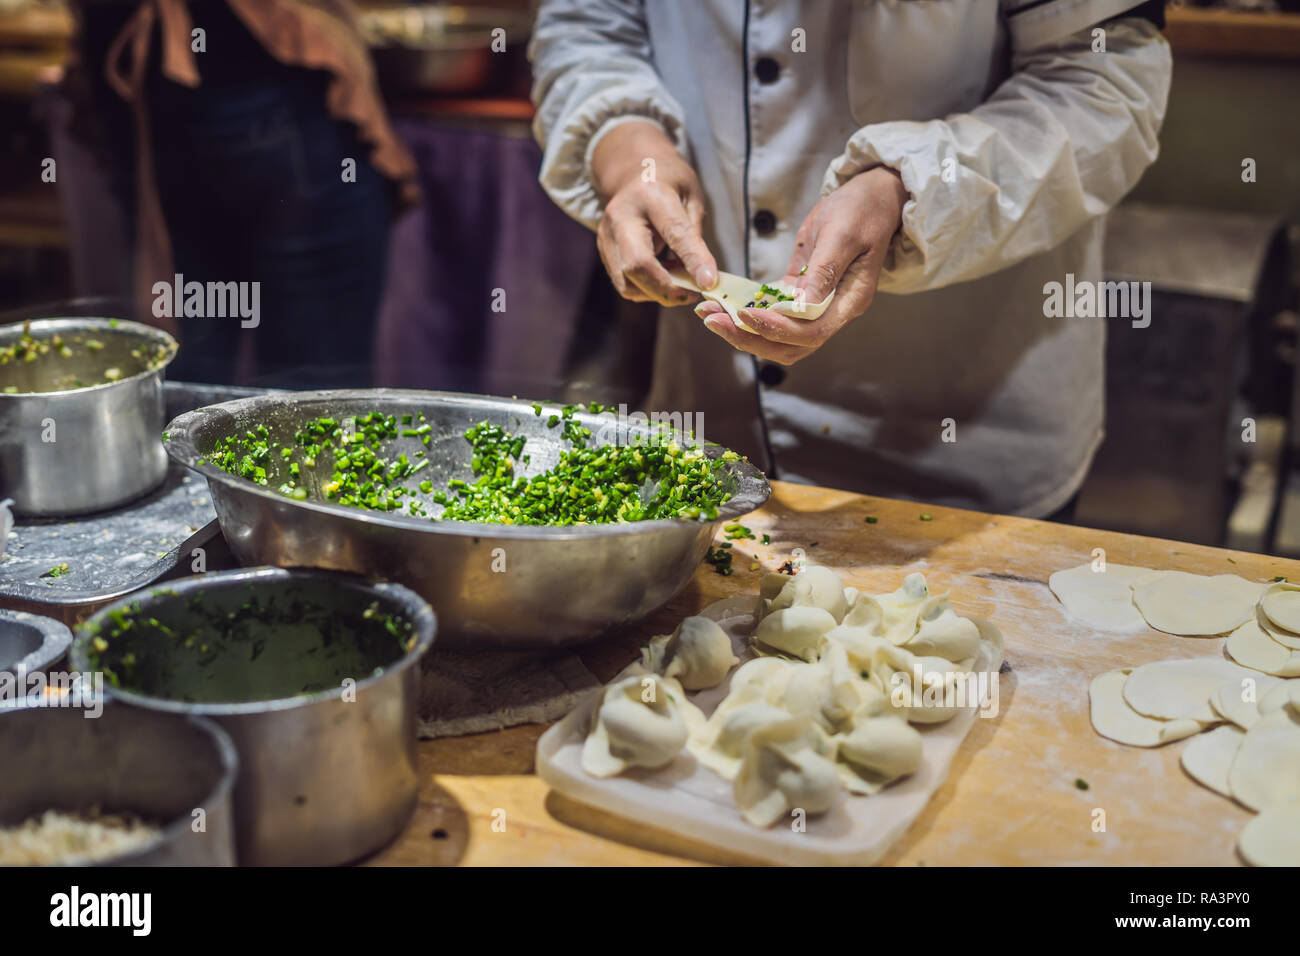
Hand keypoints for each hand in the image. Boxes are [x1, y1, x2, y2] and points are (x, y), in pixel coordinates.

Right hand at [591, 120, 717, 305]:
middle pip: (636, 265)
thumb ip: (694, 236)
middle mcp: (620, 215)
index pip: (673, 232)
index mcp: (650, 193)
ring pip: (627, 282)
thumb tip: (703, 278)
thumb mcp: (692, 197)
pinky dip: (647, 289)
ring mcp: (606, 235)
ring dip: (658, 292)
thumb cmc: (670, 183)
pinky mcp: (603, 251)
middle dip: (667, 288)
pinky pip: (625, 284)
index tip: (708, 283)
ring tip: (680, 280)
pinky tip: (663, 275)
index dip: (692, 260)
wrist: (634, 171)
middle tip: (692, 294)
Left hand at [700, 165, 906, 364]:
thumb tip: (803, 305)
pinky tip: (724, 306)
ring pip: (779, 336)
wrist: (870, 198)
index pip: (811, 333)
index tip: (745, 315)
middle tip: (714, 321)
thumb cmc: (861, 211)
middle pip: (791, 345)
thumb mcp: (842, 234)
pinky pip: (774, 315)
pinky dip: (749, 315)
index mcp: (849, 301)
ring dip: (744, 332)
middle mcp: (833, 311)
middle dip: (750, 338)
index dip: (776, 329)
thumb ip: (823, 271)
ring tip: (710, 316)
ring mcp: (817, 306)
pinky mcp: (802, 294)